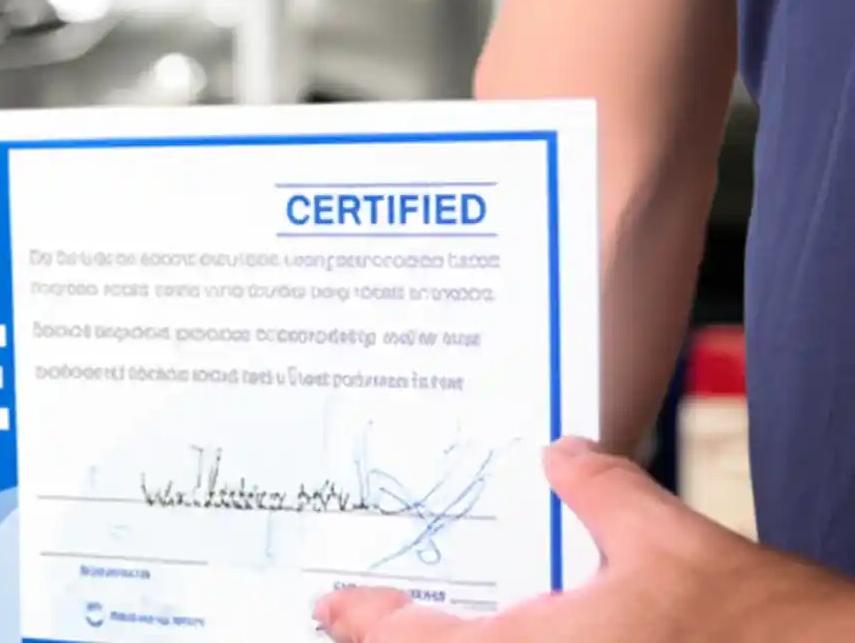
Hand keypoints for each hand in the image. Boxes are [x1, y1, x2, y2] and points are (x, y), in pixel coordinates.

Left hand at [315, 437, 854, 641]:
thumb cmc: (748, 624)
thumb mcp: (663, 535)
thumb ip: (598, 486)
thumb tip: (563, 452)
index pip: (411, 641)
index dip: (361, 621)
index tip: (327, 605)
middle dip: (393, 638)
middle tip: (356, 611)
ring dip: (447, 642)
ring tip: (422, 615)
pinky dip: (502, 642)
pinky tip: (517, 624)